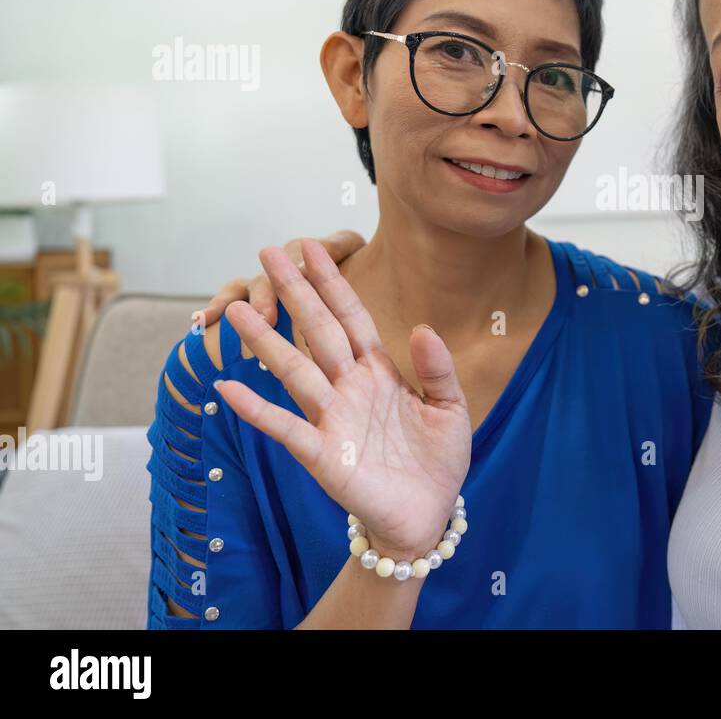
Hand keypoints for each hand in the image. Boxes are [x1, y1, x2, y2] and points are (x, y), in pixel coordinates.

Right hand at [214, 239, 471, 559]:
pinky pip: (286, 428)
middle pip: (317, 331)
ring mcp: (333, 419)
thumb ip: (438, 369)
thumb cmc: (437, 460)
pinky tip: (229, 388)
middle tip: (268, 252)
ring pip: (295, 371)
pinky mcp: (324, 455)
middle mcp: (349, 388)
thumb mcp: (450, 408)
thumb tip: (422, 327)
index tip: (312, 246)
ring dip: (267, 342)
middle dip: (296, 292)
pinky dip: (257, 409)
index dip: (332, 282)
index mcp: (380, 371)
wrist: (429, 514)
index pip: (351, 317)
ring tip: (238, 310)